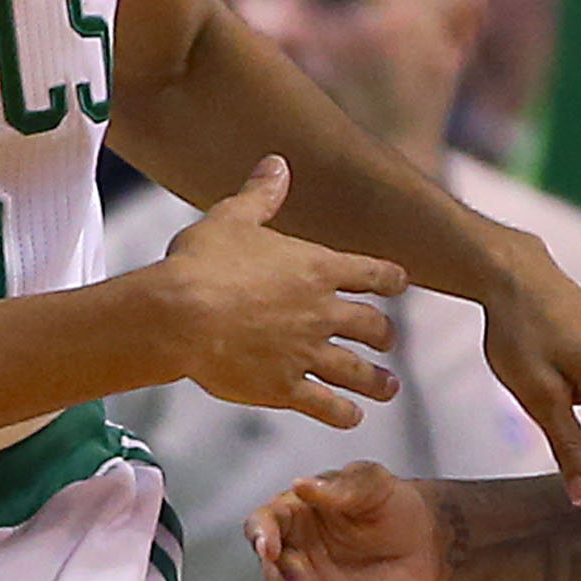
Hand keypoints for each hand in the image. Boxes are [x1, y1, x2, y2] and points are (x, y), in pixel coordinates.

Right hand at [160, 157, 405, 425]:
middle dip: (383, 334)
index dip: (391, 279)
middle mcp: (321, 312)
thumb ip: (261, 195)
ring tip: (388, 388)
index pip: (374, 273)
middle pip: (372, 326)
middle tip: (386, 341)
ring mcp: (306, 353)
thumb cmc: (201, 263)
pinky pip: (326, 406)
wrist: (180, 315)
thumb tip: (277, 164)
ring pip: (357, 371)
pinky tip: (352, 417)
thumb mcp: (232, 218)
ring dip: (377, 381)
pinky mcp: (285, 387)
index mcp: (316, 268)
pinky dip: (343, 414)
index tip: (401, 284)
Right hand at [250, 461, 442, 580]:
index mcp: (292, 518)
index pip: (261, 525)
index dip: (260, 535)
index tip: (269, 546)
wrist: (424, 541)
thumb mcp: (371, 484)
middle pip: (271, 570)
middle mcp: (293, 556)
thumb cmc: (391, 503)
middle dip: (283, 579)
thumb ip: (339, 487)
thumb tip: (301, 484)